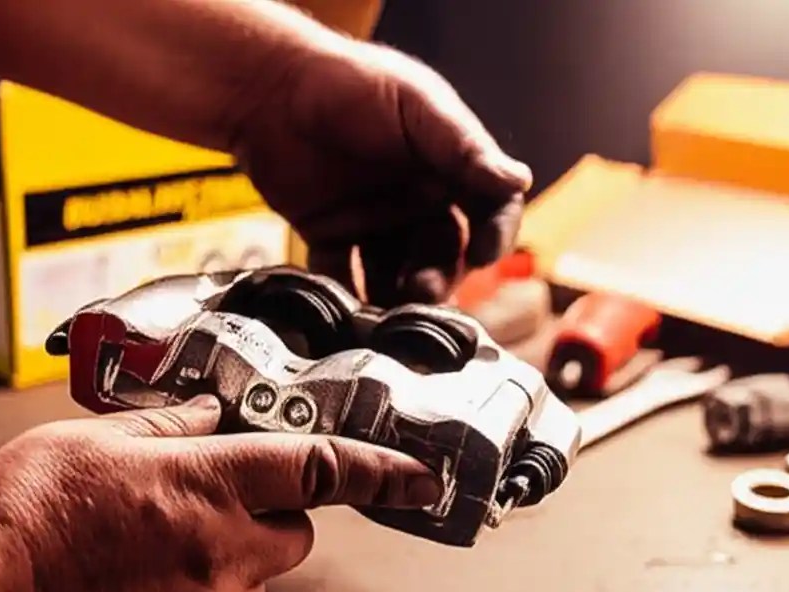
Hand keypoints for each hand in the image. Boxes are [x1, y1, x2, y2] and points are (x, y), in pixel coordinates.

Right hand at [0, 395, 439, 591]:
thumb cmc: (11, 516)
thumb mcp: (90, 439)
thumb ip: (169, 429)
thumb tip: (214, 419)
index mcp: (202, 488)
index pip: (317, 469)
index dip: (379, 470)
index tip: (418, 474)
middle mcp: (217, 558)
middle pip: (295, 536)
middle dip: (271, 516)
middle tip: (209, 506)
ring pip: (254, 586)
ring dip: (227, 565)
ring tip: (148, 555)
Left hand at [232, 39, 531, 305]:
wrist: (269, 89)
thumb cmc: (350, 83)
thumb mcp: (417, 106)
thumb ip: (463, 147)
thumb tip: (519, 180)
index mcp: (447, 165)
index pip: (488, 209)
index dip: (494, 234)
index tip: (484, 255)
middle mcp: (417, 198)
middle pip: (443, 251)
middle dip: (438, 275)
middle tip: (423, 291)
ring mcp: (375, 220)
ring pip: (398, 271)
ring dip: (397, 295)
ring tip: (388, 312)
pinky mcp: (331, 234)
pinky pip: (345, 274)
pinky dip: (347, 294)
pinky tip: (346, 308)